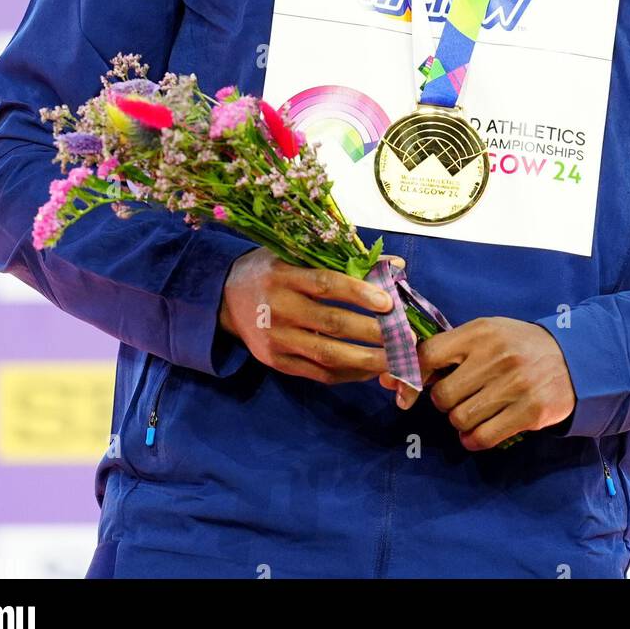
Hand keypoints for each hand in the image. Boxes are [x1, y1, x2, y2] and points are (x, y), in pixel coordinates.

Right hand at [218, 247, 403, 384]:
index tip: (389, 302)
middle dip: (374, 333)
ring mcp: (277, 340)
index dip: (359, 293)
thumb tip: (396, 265)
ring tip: (395, 359)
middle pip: (333, 324)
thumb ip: (347, 259)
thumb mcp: (299, 254)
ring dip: (366, 360)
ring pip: (328, 354)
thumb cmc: (271, 270)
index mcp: (284, 276)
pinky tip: (369, 369)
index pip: (326, 284)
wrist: (223, 298)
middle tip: (405, 337)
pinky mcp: (276, 363)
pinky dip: (348, 374)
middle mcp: (279, 309)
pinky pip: (318, 374)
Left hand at [381, 317, 575, 449]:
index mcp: (480, 332)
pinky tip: (479, 431)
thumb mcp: (486, 334)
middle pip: (443, 396)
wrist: (574, 358)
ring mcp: (514, 384)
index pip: (428, 356)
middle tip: (457, 399)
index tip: (408, 390)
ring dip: (460, 422)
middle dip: (444, 403)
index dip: (412, 377)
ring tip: (473, 413)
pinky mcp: (530, 411)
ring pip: (460, 419)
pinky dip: (474, 440)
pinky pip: (483, 437)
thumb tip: (394, 378)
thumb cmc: (518, 346)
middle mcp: (496, 356)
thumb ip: (447, 350)